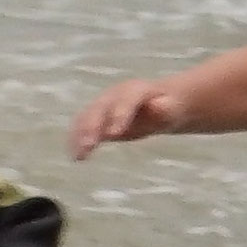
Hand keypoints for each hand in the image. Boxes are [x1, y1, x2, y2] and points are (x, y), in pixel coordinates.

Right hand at [66, 79, 186, 157]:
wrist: (159, 101)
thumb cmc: (168, 107)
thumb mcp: (171, 109)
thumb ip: (164, 109)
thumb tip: (159, 106)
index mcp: (134, 90)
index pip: (126, 100)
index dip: (119, 115)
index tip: (114, 134)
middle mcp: (113, 95)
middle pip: (100, 108)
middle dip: (93, 126)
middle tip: (89, 146)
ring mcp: (101, 104)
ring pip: (86, 117)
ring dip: (80, 135)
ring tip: (78, 156)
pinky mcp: (94, 117)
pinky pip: (81, 126)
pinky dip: (76, 139)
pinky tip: (75, 156)